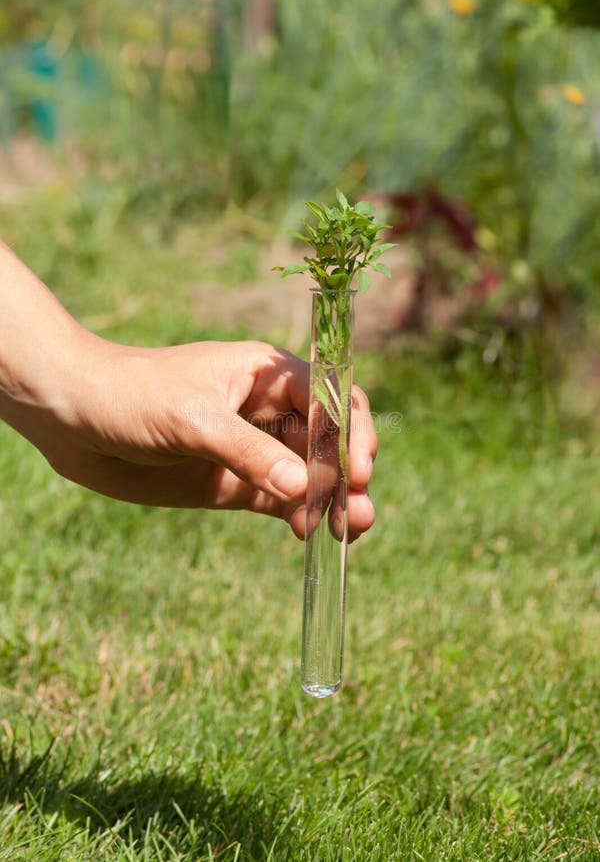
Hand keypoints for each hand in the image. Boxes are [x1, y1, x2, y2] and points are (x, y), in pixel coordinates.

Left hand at [42, 338, 376, 540]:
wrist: (71, 416)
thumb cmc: (131, 395)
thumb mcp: (192, 419)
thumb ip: (249, 452)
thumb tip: (304, 488)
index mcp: (267, 374)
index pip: (332, 399)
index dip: (353, 433)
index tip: (358, 471)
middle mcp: (268, 410)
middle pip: (329, 440)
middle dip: (348, 474)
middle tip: (358, 512)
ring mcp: (252, 448)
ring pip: (309, 474)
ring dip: (333, 500)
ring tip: (350, 531)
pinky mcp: (233, 482)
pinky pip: (280, 499)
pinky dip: (300, 515)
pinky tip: (309, 533)